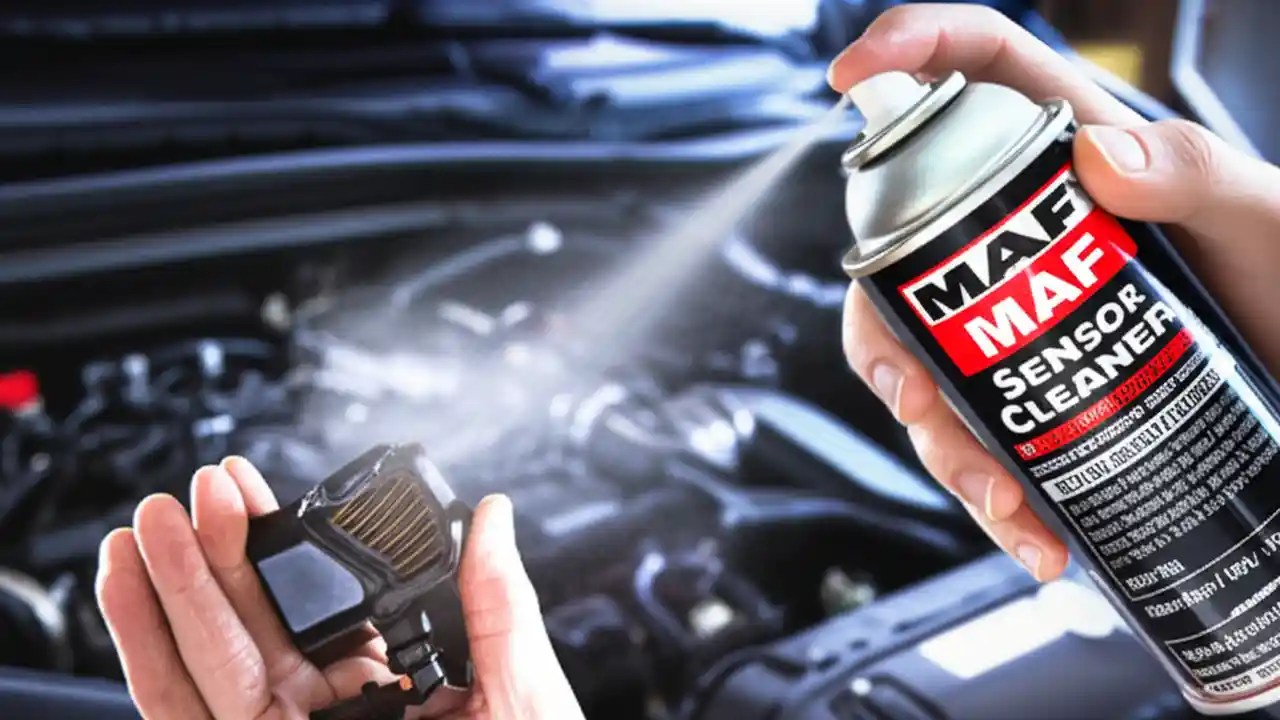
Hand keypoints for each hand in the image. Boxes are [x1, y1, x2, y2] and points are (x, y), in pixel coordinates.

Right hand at [95, 457, 584, 719]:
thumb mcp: (521, 687)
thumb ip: (495, 602)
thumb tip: (493, 513)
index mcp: (390, 687)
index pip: (317, 607)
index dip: (275, 548)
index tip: (247, 491)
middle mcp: (328, 715)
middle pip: (252, 626)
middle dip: (214, 559)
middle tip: (192, 494)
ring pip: (209, 665)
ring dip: (170, 596)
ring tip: (144, 528)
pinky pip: (186, 715)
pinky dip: (152, 657)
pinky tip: (130, 594)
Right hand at [828, 3, 1279, 580]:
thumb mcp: (1265, 222)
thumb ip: (1198, 176)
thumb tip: (1097, 157)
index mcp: (1073, 157)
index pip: (974, 76)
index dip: (904, 54)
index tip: (847, 73)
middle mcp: (1027, 235)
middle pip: (906, 258)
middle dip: (888, 338)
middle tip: (917, 397)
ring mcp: (1021, 318)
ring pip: (926, 368)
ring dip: (942, 443)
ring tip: (1001, 498)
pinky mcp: (1035, 390)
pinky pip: (977, 438)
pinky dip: (987, 493)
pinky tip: (1029, 532)